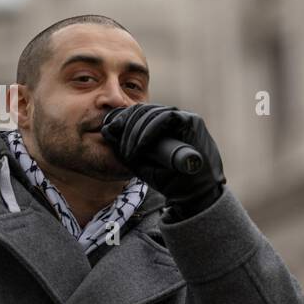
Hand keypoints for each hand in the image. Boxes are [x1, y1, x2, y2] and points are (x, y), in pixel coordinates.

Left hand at [99, 103, 225, 212]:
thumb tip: (108, 132)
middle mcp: (173, 118)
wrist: (195, 193)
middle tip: (122, 148)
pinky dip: (150, 129)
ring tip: (130, 151)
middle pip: (144, 110)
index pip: (140, 113)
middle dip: (127, 126)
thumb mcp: (142, 164)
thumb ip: (127, 149)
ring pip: (153, 112)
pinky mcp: (191, 122)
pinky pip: (166, 117)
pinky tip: (141, 144)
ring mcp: (183, 118)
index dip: (123, 119)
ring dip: (136, 130)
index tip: (110, 131)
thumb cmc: (170, 179)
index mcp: (162, 125)